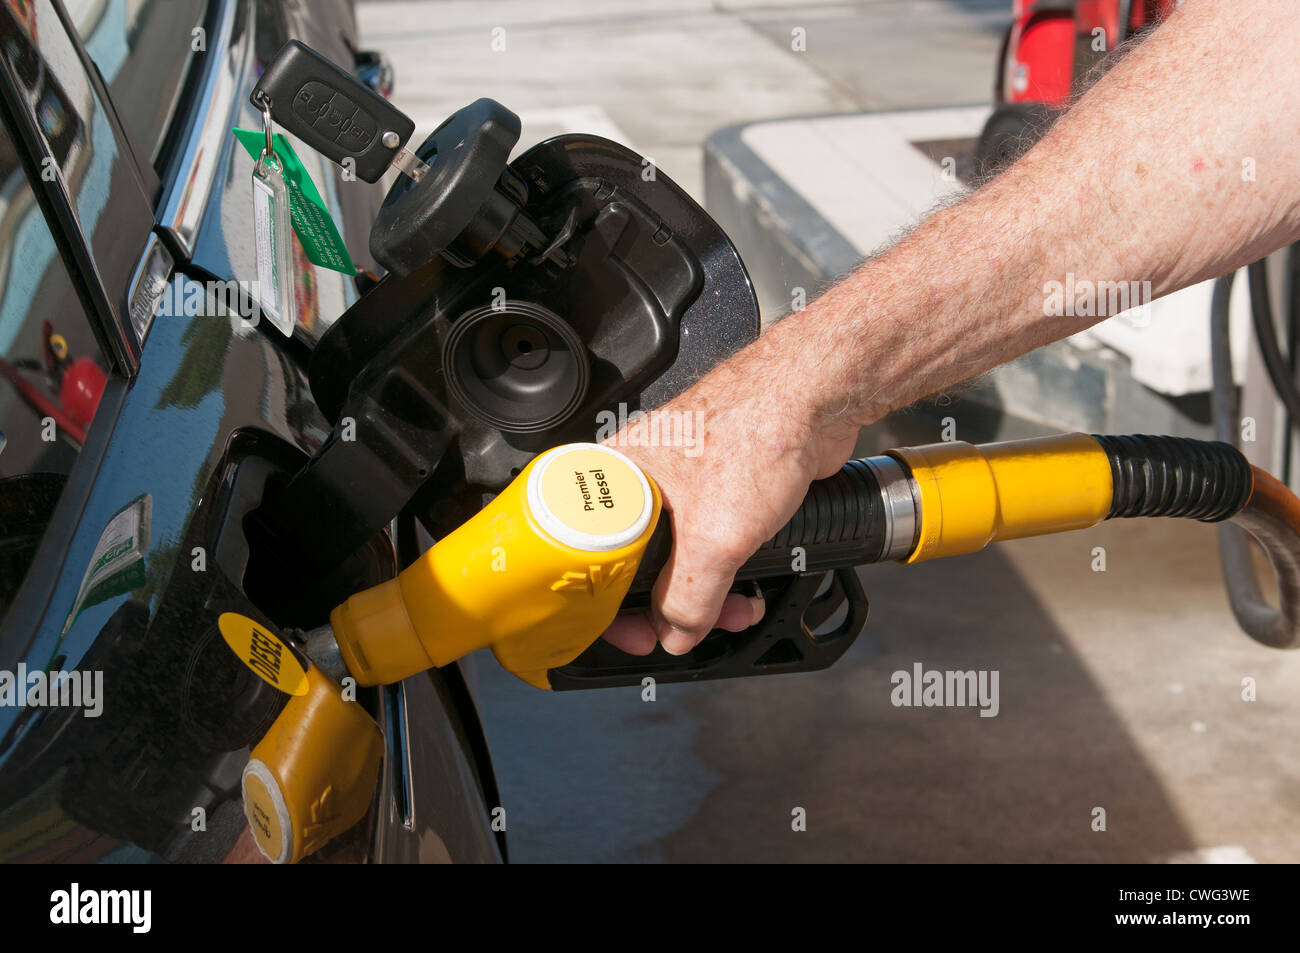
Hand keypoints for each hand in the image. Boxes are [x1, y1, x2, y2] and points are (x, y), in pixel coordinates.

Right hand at [600, 336, 858, 655]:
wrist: (817, 398)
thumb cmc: (757, 430)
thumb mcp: (713, 539)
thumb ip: (689, 598)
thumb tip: (676, 632)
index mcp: (618, 476)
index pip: (586, 553)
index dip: (604, 600)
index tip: (627, 629)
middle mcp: (645, 477)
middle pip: (637, 559)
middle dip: (665, 604)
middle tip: (681, 631)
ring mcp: (685, 481)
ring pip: (681, 554)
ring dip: (706, 593)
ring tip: (731, 613)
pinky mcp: (723, 486)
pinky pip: (713, 542)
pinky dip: (728, 570)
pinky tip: (746, 588)